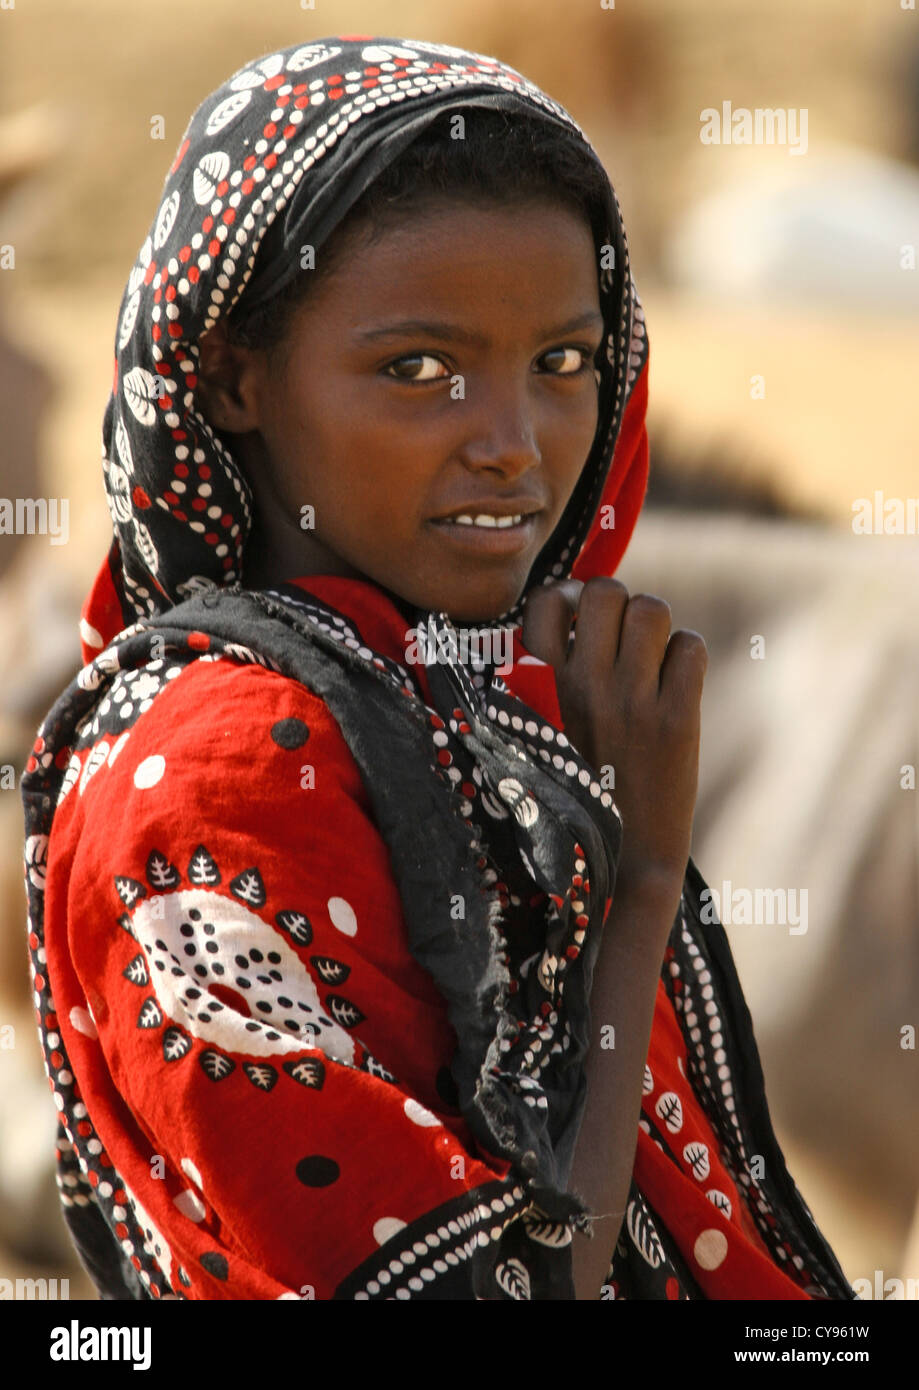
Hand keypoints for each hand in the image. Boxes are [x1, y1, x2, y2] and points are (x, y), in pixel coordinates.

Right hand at [521, 578, 707, 885]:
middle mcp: (584, 687)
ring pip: (652, 609)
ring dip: (657, 627)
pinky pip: (689, 646)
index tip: (581, 624)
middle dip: (620, 605)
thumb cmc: (582, 790)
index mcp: (544, 690)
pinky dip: (687, 656)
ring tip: (654, 660)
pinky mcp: (677, 719)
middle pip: (605, 590)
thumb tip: (578, 604)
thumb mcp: (548, 730)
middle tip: (626, 641)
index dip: (569, 599)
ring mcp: (631, 701)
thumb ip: (555, 675)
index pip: (546, 601)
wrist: (622, 861)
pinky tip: (678, 684)